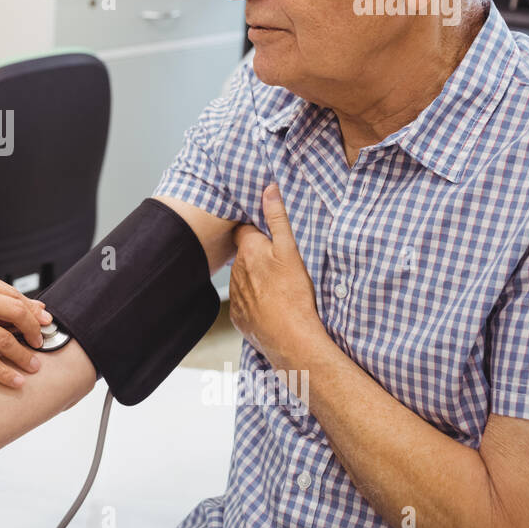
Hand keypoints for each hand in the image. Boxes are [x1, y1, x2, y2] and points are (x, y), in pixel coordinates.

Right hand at [0, 266, 51, 387]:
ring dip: (24, 356)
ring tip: (34, 366)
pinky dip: (6, 373)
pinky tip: (16, 380)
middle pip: (15, 313)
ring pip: (5, 340)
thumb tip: (35, 307)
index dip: (33, 311)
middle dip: (34, 331)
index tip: (45, 322)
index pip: (13, 294)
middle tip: (40, 343)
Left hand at [229, 183, 322, 369]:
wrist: (291, 338)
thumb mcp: (290, 250)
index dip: (255, 230)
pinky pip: (244, 303)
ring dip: (255, 279)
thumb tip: (269, 189)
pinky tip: (271, 305)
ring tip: (277, 287)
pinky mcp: (238, 316)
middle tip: (278, 264)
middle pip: (243, 256)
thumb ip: (278, 218)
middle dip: (256, 256)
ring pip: (242, 279)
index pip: (243, 230)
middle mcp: (235, 271)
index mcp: (247, 251)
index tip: (267, 235)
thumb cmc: (293, 293)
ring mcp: (235, 295)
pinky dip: (255, 301)